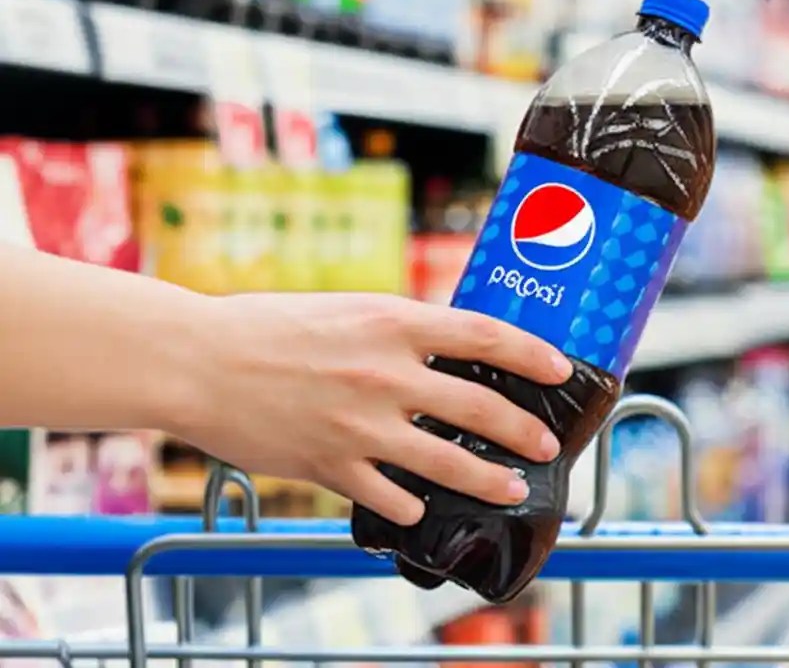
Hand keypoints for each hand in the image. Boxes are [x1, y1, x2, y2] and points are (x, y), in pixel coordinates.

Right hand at [171, 292, 573, 525]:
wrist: (196, 360)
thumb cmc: (266, 327)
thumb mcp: (345, 309)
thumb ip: (397, 330)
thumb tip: (446, 344)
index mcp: (391, 323)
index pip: (484, 335)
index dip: (531, 354)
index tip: (561, 369)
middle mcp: (385, 373)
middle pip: (478, 406)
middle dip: (522, 431)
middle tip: (545, 446)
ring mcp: (360, 424)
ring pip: (446, 462)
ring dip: (489, 480)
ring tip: (513, 489)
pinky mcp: (331, 465)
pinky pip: (389, 496)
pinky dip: (412, 505)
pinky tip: (421, 509)